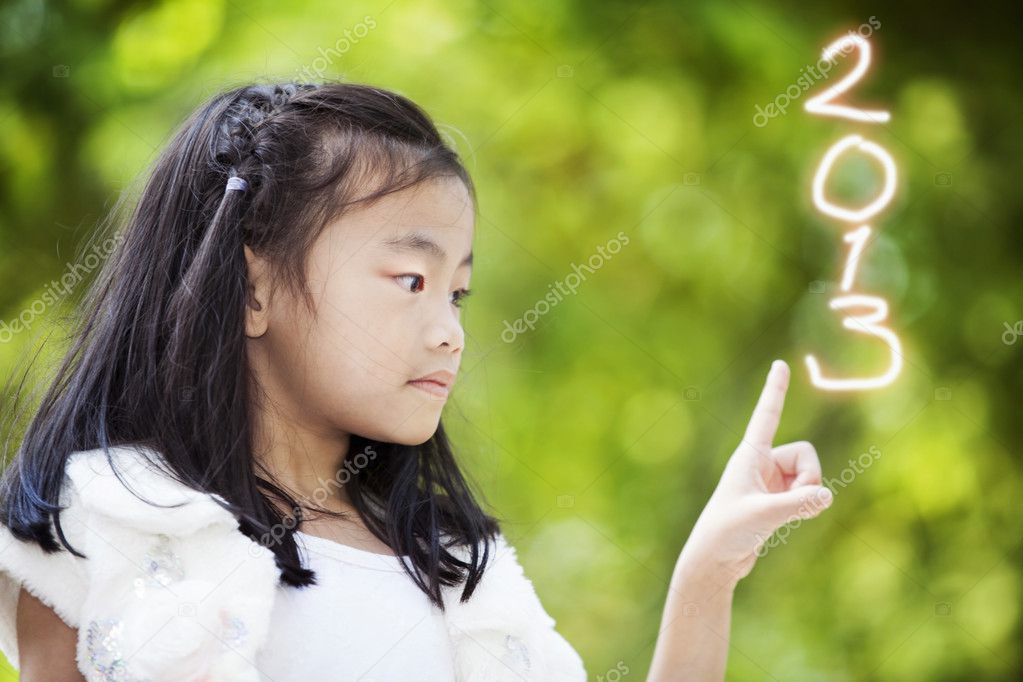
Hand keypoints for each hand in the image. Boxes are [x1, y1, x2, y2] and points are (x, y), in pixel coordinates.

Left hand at [680, 359, 832, 587]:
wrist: (715, 560)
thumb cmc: (727, 532)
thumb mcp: (763, 515)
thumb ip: (797, 504)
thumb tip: (827, 495)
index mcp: (750, 454)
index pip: (767, 415)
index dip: (775, 390)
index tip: (779, 363)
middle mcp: (761, 462)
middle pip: (807, 454)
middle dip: (810, 477)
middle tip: (789, 501)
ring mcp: (771, 480)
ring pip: (811, 476)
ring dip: (806, 495)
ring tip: (780, 515)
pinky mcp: (777, 499)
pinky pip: (807, 493)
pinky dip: (805, 507)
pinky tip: (784, 522)